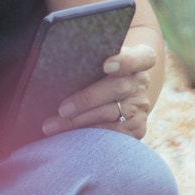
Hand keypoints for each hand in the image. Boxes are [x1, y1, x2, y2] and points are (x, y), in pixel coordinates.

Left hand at [42, 35, 158, 140]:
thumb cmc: (98, 71)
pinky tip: (67, 137)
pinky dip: (86, 136)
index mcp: (140, 59)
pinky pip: (109, 134)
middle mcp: (141, 82)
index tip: (106, 65)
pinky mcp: (136, 129)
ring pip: (109, 115)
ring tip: (51, 126)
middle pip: (118, 88)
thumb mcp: (100, 58)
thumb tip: (59, 59)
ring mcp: (140, 107)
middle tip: (62, 109)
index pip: (142, 57)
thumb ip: (90, 56)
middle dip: (87, 99)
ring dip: (78, 122)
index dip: (126, 61)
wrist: (117, 94)